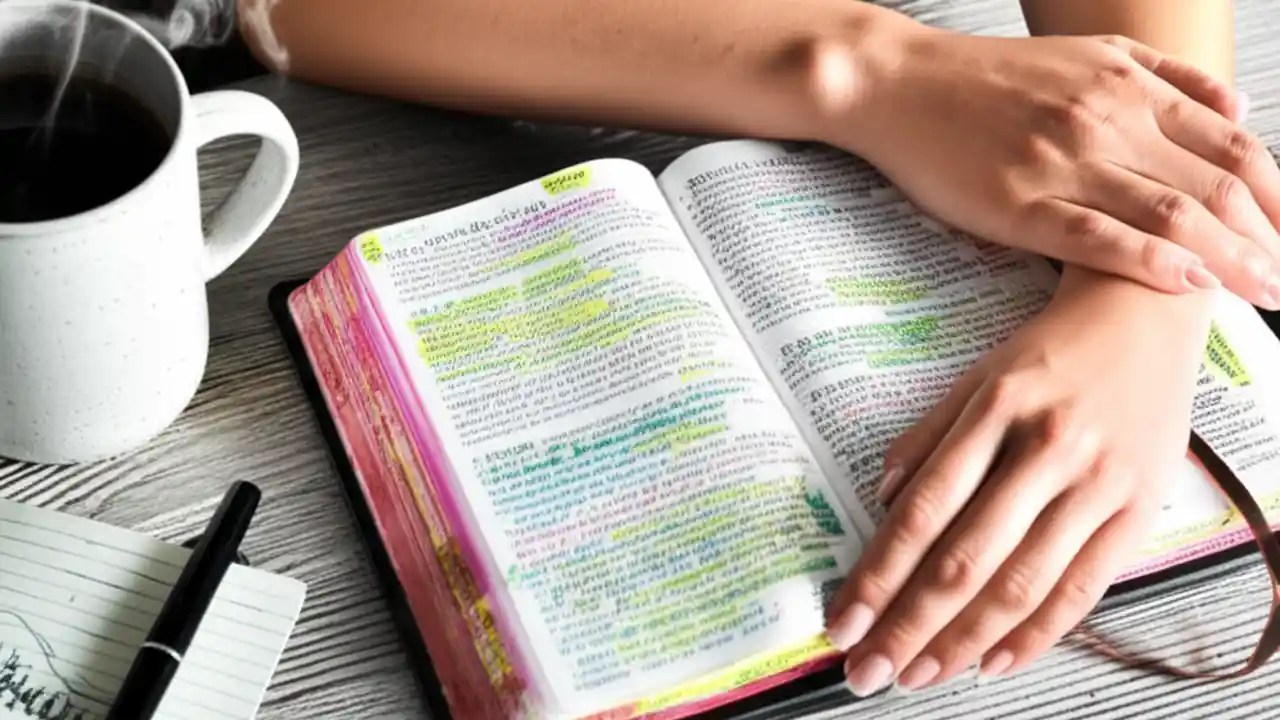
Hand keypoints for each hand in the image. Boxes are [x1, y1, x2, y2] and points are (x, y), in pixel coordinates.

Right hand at [819, 27, 1279, 308]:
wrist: (898, 82)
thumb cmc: (984, 76)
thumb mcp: (1087, 52)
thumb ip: (1166, 77)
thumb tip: (1239, 106)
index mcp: (1129, 84)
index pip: (1231, 146)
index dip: (1275, 195)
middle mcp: (1109, 118)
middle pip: (1214, 183)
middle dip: (1265, 237)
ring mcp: (1065, 161)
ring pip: (1170, 212)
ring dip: (1228, 258)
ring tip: (1264, 292)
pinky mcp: (1019, 201)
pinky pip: (1097, 236)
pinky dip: (1151, 262)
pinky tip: (1189, 284)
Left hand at [823, 269, 1207, 694]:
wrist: (1146, 317)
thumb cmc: (1053, 351)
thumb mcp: (979, 374)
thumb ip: (928, 435)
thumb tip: (879, 496)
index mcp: (995, 410)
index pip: (922, 511)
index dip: (878, 575)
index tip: (843, 620)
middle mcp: (1046, 450)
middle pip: (965, 560)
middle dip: (909, 626)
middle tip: (869, 671)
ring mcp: (1097, 485)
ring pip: (1021, 585)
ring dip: (963, 642)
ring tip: (920, 675)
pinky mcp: (1137, 511)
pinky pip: (1082, 589)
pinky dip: (1037, 635)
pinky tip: (992, 663)